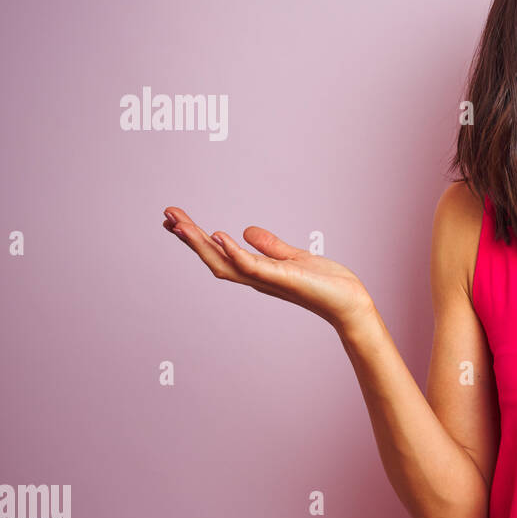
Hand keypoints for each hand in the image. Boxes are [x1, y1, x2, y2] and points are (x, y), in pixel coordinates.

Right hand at [162, 207, 376, 332]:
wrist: (349, 303)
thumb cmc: (325, 284)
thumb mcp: (294, 257)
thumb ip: (270, 246)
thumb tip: (247, 231)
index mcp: (257, 270)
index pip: (219, 252)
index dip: (197, 238)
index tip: (176, 219)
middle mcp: (256, 277)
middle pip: (213, 257)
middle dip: (189, 237)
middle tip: (167, 215)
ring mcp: (267, 279)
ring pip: (224, 262)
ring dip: (201, 243)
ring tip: (180, 224)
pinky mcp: (282, 278)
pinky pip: (252, 266)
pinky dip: (234, 251)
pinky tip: (220, 235)